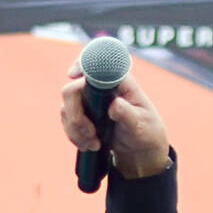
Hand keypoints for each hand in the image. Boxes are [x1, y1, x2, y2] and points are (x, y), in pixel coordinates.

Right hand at [60, 59, 169, 177]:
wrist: (141, 148)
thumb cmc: (145, 130)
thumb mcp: (140, 124)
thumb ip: (128, 114)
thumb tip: (114, 105)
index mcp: (117, 82)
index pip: (95, 64)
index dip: (80, 64)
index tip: (72, 74)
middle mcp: (99, 87)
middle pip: (72, 91)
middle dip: (76, 115)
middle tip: (90, 133)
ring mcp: (89, 100)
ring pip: (66, 109)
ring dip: (76, 130)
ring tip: (94, 144)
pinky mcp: (82, 114)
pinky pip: (68, 121)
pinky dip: (75, 136)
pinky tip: (89, 145)